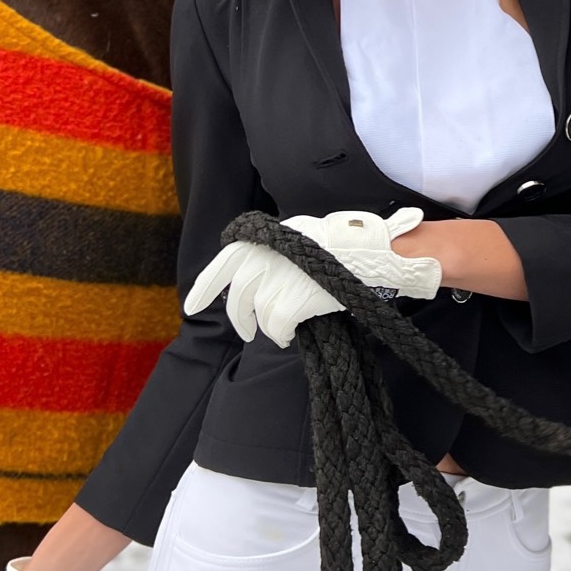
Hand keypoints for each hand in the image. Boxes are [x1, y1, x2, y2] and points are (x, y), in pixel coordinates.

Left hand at [184, 208, 442, 347]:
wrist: (378, 254)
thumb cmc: (350, 246)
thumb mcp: (306, 237)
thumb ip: (280, 254)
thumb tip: (257, 281)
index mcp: (271, 237)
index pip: (226, 260)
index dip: (206, 286)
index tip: (191, 305)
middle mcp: (270, 256)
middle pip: (240, 295)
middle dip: (240, 316)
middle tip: (246, 329)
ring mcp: (280, 279)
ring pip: (260, 314)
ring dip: (269, 326)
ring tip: (282, 329)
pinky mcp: (293, 302)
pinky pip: (276, 326)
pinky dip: (283, 333)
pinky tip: (293, 333)